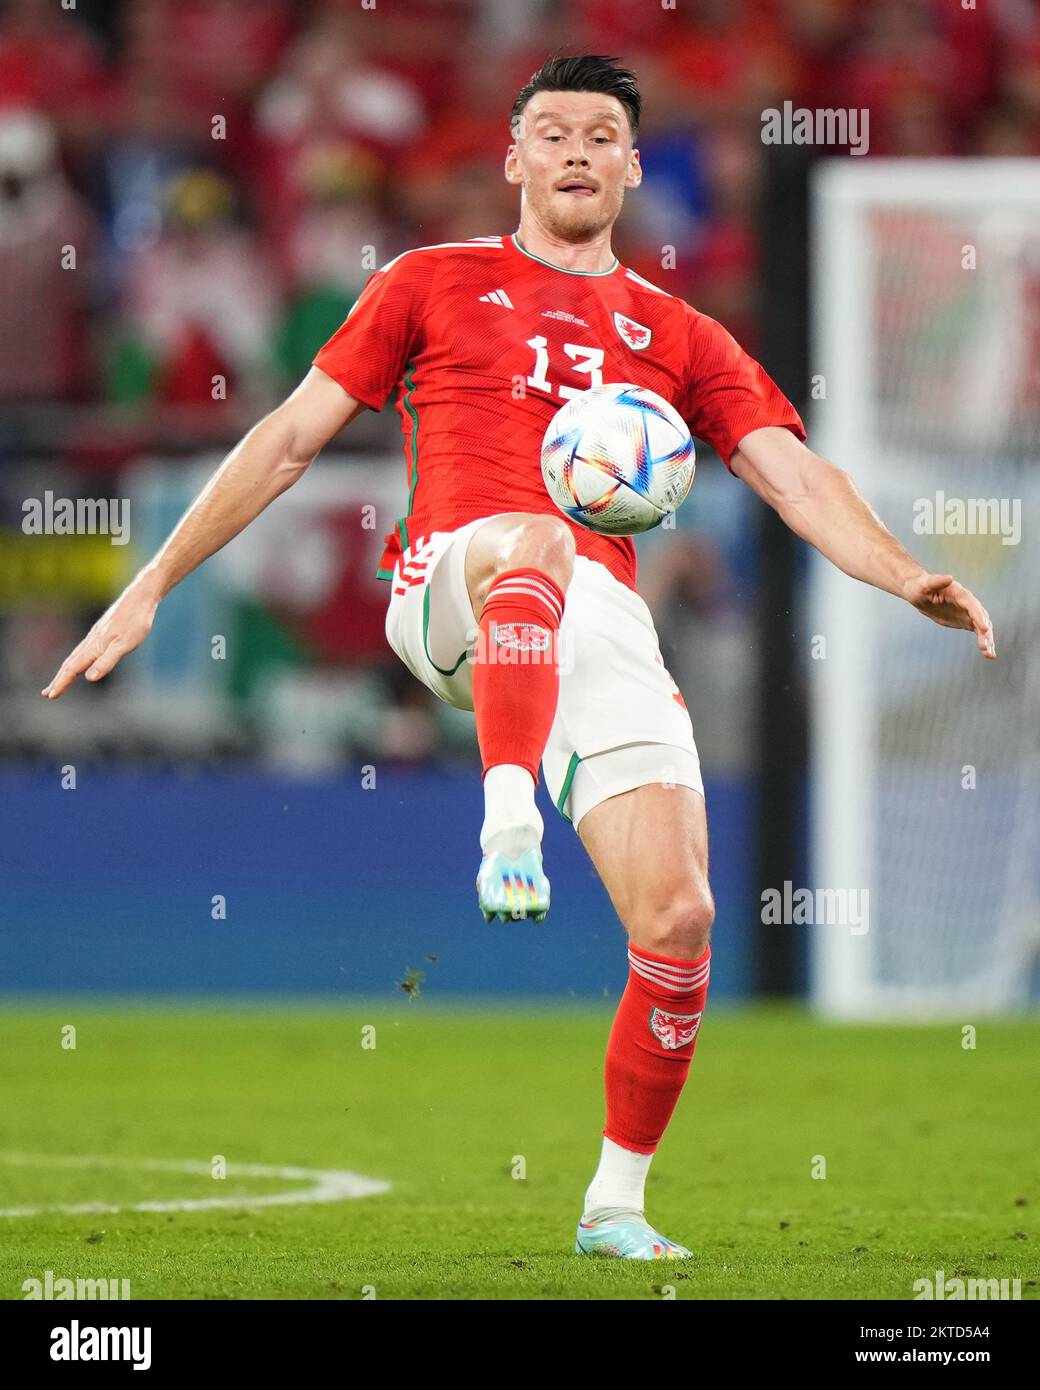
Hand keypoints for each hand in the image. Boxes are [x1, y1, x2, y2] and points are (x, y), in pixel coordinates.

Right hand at [41, 575, 161, 698]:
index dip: (62, 683)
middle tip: (47, 694)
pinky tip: (80, 661)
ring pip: (76, 656)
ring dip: (66, 670)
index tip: (51, 696)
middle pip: (70, 663)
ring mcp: (95, 635)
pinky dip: (76, 660)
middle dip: (59, 679)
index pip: (73, 669)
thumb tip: (89, 678)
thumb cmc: (135, 621)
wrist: (140, 596)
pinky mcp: (102, 631)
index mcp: (94, 646)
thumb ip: (107, 661)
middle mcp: (91, 641)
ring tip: (59, 681)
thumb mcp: (124, 645)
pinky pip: (83, 650)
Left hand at [902, 571, 995, 659]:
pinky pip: (978, 632)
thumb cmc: (919, 587)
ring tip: (989, 655)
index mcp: (960, 593)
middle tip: (985, 647)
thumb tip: (949, 578)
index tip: (985, 629)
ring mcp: (968, 612)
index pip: (972, 605)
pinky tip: (988, 655)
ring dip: (987, 640)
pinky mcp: (966, 621)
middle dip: (985, 632)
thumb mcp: (924, 585)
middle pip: (981, 617)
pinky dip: (984, 642)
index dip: (979, 616)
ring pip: (982, 626)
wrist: (920, 592)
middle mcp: (968, 603)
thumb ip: (936, 581)